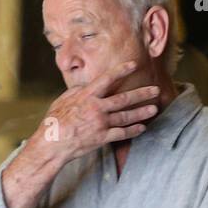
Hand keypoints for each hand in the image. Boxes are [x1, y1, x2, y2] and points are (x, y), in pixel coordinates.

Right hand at [35, 62, 159, 166]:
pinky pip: (122, 133)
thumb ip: (77, 91)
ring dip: (142, 112)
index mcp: (86, 96)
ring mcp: (100, 123)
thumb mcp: (63, 100)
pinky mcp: (102, 138)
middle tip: (155, 90)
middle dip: (142, 94)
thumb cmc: (54, 121)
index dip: (121, 70)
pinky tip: (142, 128)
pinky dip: (133, 131)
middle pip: (124, 99)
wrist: (52, 143)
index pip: (107, 79)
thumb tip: (86, 85)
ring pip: (126, 116)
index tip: (133, 64)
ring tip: (154, 108)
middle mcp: (96, 108)